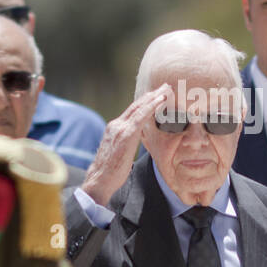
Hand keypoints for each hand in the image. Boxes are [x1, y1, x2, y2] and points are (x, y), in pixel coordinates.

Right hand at [81, 86, 171, 207]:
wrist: (99, 180)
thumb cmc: (111, 172)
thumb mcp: (121, 152)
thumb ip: (127, 142)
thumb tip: (136, 140)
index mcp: (115, 128)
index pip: (132, 111)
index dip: (145, 102)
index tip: (157, 95)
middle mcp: (116, 125)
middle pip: (136, 106)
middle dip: (151, 95)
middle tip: (166, 86)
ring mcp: (120, 129)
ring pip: (139, 108)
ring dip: (154, 97)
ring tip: (166, 90)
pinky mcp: (125, 135)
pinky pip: (140, 117)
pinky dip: (151, 106)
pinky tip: (160, 100)